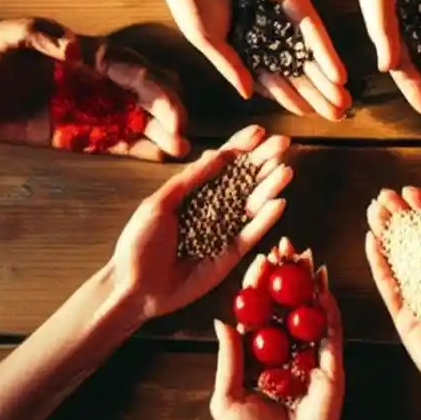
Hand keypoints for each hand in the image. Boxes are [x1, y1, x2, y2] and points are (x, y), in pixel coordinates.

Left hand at [0, 18, 188, 159]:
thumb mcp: (8, 36)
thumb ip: (41, 35)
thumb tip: (76, 47)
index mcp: (87, 53)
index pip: (134, 70)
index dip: (156, 90)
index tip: (172, 109)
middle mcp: (95, 81)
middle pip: (145, 94)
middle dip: (168, 110)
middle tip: (182, 132)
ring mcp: (86, 108)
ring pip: (135, 119)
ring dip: (160, 132)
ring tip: (180, 149)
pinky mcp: (73, 134)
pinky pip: (111, 141)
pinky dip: (138, 148)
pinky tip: (159, 156)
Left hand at [109, 125, 291, 319]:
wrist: (135, 287)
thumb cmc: (139, 243)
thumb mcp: (159, 204)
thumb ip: (189, 180)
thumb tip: (217, 155)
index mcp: (193, 193)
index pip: (222, 164)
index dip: (241, 147)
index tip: (260, 131)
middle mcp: (212, 208)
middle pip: (244, 180)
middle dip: (263, 161)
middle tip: (284, 143)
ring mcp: (224, 231)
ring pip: (252, 204)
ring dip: (269, 187)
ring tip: (285, 170)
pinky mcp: (230, 254)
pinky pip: (251, 234)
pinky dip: (265, 220)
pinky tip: (279, 203)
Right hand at [144, 0, 350, 119]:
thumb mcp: (205, 38)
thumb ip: (229, 65)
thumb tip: (247, 95)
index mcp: (246, 42)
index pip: (273, 76)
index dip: (290, 97)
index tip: (309, 116)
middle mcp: (269, 30)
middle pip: (297, 69)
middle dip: (316, 94)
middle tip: (338, 116)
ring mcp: (282, 14)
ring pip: (309, 54)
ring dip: (326, 79)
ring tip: (344, 103)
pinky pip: (311, 29)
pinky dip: (325, 52)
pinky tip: (338, 74)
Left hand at [209, 243, 343, 419]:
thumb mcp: (228, 395)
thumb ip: (229, 357)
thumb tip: (221, 319)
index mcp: (261, 357)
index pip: (262, 313)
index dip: (261, 286)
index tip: (259, 258)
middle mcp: (288, 354)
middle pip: (289, 306)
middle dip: (290, 277)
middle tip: (288, 246)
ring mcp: (312, 362)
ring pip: (312, 315)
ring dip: (312, 286)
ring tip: (309, 257)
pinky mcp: (332, 373)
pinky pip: (332, 338)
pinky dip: (330, 313)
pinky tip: (325, 290)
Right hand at [364, 186, 420, 411]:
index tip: (412, 192)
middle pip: (415, 242)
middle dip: (400, 217)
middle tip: (383, 195)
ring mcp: (420, 300)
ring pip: (398, 259)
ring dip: (386, 234)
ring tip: (372, 210)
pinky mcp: (405, 319)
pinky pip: (389, 287)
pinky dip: (379, 265)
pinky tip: (371, 243)